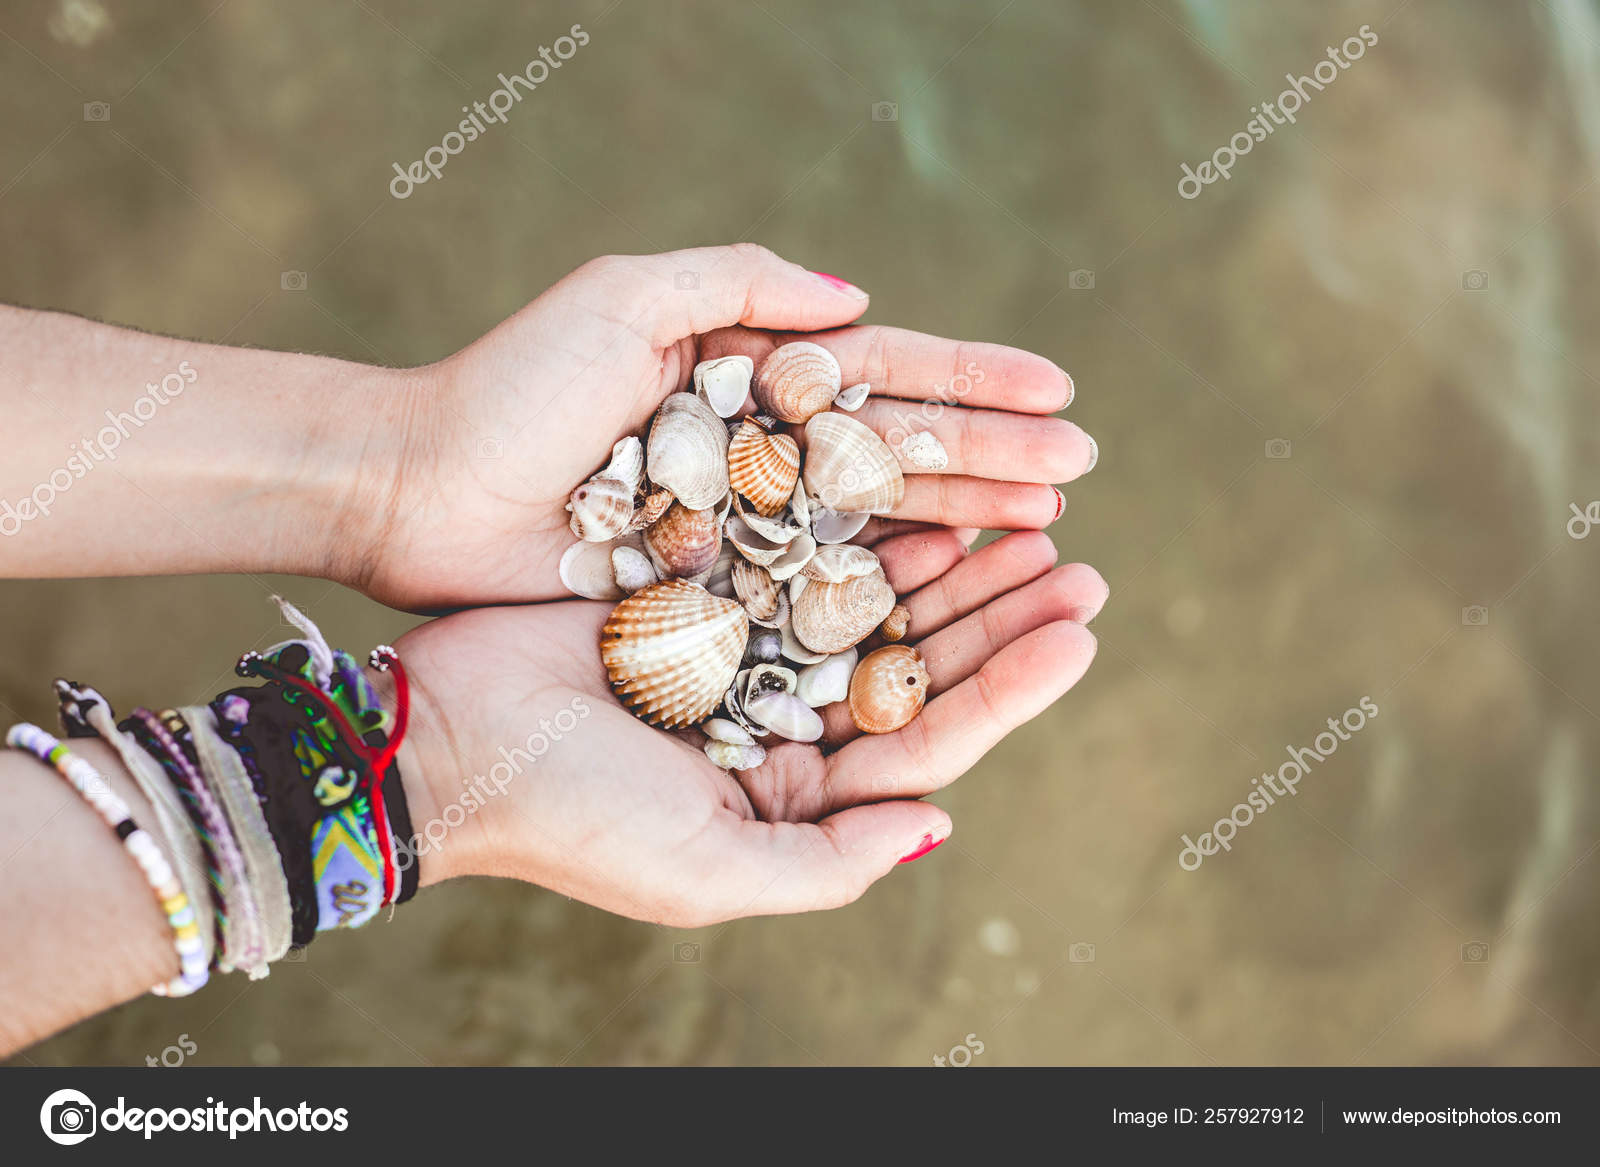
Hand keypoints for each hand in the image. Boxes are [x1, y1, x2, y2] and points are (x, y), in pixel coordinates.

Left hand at [352, 244, 1090, 609]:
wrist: (419, 489)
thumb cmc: (512, 386)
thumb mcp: (621, 301)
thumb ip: (735, 283)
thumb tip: (856, 302)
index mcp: (745, 373)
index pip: (882, 374)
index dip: (970, 382)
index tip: (1055, 392)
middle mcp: (758, 450)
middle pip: (895, 450)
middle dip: (991, 456)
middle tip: (1080, 470)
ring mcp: (742, 524)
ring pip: (873, 524)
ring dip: (963, 522)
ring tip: (1048, 528)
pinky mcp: (714, 592)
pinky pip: (814, 591)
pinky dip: (886, 590)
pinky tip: (954, 587)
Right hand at [390, 528, 1105, 925]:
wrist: (444, 738)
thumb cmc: (569, 819)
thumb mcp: (705, 871)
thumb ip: (829, 859)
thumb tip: (941, 827)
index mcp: (795, 795)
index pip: (929, 740)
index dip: (1009, 689)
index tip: (1079, 634)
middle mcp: (784, 723)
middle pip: (918, 665)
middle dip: (999, 617)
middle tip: (1075, 565)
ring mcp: (748, 652)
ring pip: (876, 603)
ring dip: (949, 566)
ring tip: (1023, 519)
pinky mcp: (706, 589)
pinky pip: (806, 551)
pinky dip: (863, 527)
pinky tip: (919, 496)